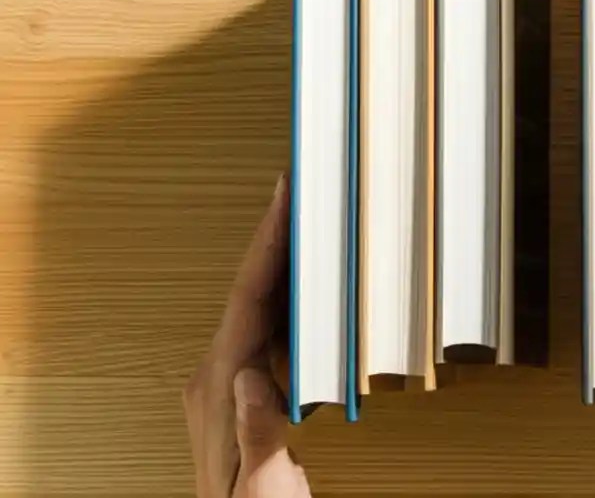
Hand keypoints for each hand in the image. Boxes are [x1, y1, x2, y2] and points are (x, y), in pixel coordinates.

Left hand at [184, 176, 311, 496]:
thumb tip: (252, 376)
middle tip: (305, 189)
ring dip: (285, 262)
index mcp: (220, 392)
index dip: (267, 245)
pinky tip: (312, 283)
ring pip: (260, 305)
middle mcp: (218, 380)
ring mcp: (231, 384)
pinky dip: (291, 296)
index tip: (283, 199)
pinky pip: (268, 327)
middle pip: (252, 291)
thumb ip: (259, 433)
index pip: (246, 302)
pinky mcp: (248, 393)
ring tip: (312, 222)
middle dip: (278, 237)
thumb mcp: (263, 487)